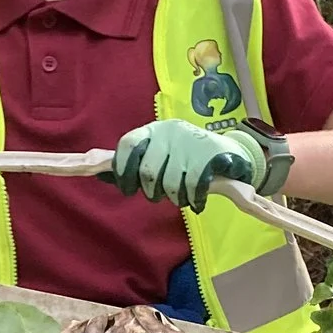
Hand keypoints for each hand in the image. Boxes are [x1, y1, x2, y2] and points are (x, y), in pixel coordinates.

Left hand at [111, 119, 265, 211]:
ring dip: (174, 198)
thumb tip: (102, 175)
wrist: (230, 151)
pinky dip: (193, 200)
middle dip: (152, 191)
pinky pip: (193, 187)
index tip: (127, 188)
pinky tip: (196, 202)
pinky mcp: (210, 156)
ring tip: (181, 198)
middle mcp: (170, 133)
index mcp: (154, 130)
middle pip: (148, 171)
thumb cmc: (185, 155)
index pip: (128, 145)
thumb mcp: (160, 151)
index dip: (123, 169)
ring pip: (171, 183)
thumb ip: (136, 162)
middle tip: (158, 196)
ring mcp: (190, 143)